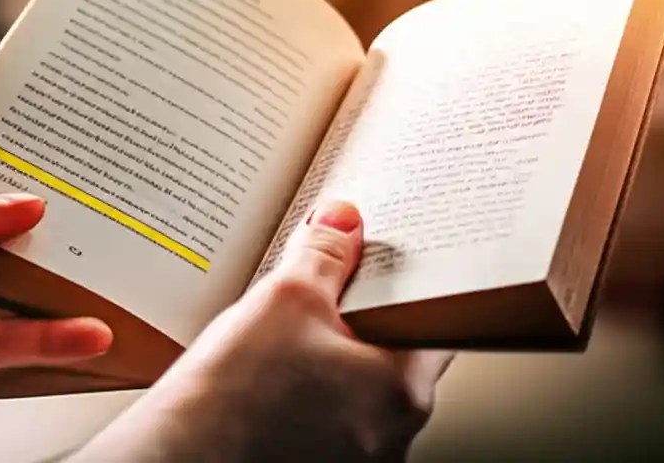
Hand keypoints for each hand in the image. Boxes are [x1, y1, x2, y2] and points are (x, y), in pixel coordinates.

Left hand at [0, 158, 110, 418]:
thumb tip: (31, 209)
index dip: (41, 207)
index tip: (92, 192)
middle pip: (19, 265)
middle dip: (71, 255)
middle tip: (130, 238)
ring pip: (21, 310)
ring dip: (73, 305)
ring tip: (133, 290)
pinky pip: (2, 348)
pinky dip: (49, 343)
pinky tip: (92, 334)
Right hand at [83, 201, 452, 461]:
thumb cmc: (231, 403)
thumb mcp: (283, 301)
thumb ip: (324, 255)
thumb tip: (343, 223)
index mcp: (403, 390)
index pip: (432, 317)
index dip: (405, 278)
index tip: (377, 254)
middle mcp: (392, 435)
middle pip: (392, 352)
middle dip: (357, 314)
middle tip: (321, 283)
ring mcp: (356, 459)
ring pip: (357, 388)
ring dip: (329, 356)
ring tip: (281, 334)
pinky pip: (326, 418)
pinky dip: (306, 392)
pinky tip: (267, 377)